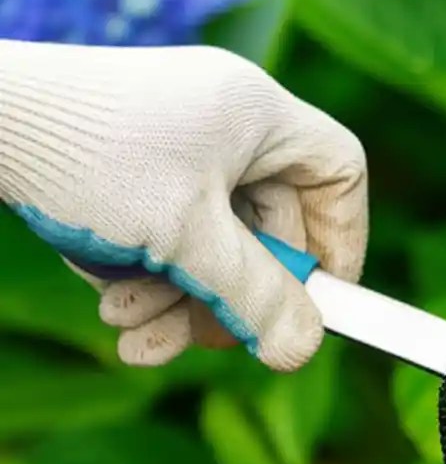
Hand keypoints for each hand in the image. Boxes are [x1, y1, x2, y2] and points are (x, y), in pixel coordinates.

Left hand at [0, 39, 368, 369]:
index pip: (339, 172)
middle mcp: (224, 121)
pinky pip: (167, 230)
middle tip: (210, 337)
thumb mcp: (182, 239)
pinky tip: (112, 304)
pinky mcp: (130, 162)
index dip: (341, 239)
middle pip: (268, 222)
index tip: (321, 298)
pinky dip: (149, 273)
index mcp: (258, 113)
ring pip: (212, 237)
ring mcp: (175, 141)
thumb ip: (253, 296)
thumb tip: (303, 349)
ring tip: (131, 325)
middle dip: (235, 289)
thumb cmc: (86, 158)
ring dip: (182, 294)